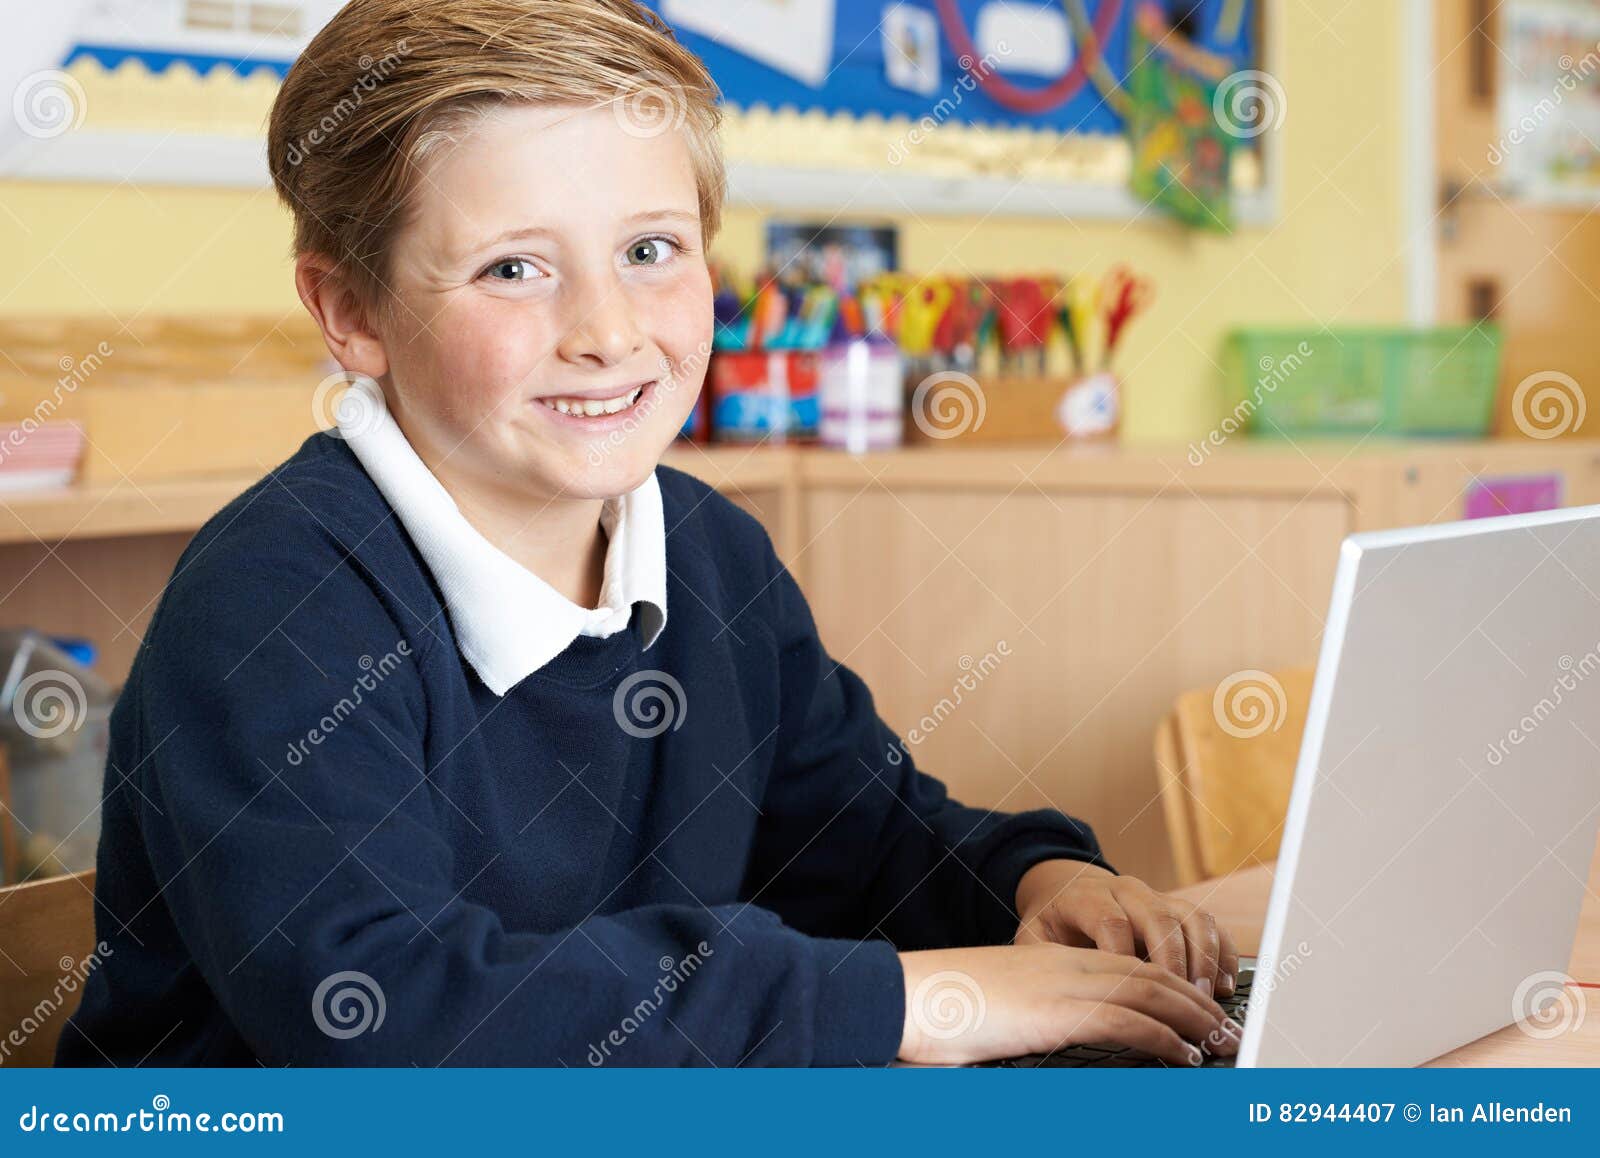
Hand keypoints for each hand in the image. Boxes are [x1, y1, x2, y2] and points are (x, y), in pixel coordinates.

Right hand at [897, 943, 1240, 1065]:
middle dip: (1195, 1001)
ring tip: (1224, 1042)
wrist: (906, 994)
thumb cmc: (940, 1009)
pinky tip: (1185, 1056)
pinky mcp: (1057, 1011)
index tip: (1198, 1009)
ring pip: (1150, 993)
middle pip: (1150, 974)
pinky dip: (1164, 1038)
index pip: (1128, 965)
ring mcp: (1063, 985)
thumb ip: (1034, 1017)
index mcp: (1052, 960)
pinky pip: (1126, 1021)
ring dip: (1194, 1018)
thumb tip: (1053, 1040)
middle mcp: (1066, 965)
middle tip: (1229, 1027)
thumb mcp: (999, 1008)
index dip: (1170, 986)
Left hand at [1013, 860, 1238, 998]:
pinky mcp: (1177, 908)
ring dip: (1204, 958)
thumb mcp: (1033, 937)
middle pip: (1158, 918)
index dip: (1123, 957)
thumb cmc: (1050, 923)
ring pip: (1190, 917)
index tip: (1129, 993)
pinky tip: (1224, 985)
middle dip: (1174, 961)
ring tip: (1207, 999)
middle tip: (1183, 1000)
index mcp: (1086, 896)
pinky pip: (1210, 923)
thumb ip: (1043, 960)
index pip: (1111, 921)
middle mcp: (1125, 891)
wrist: (1063, 887)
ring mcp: (1156, 896)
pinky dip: (1222, 952)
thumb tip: (1055, 997)